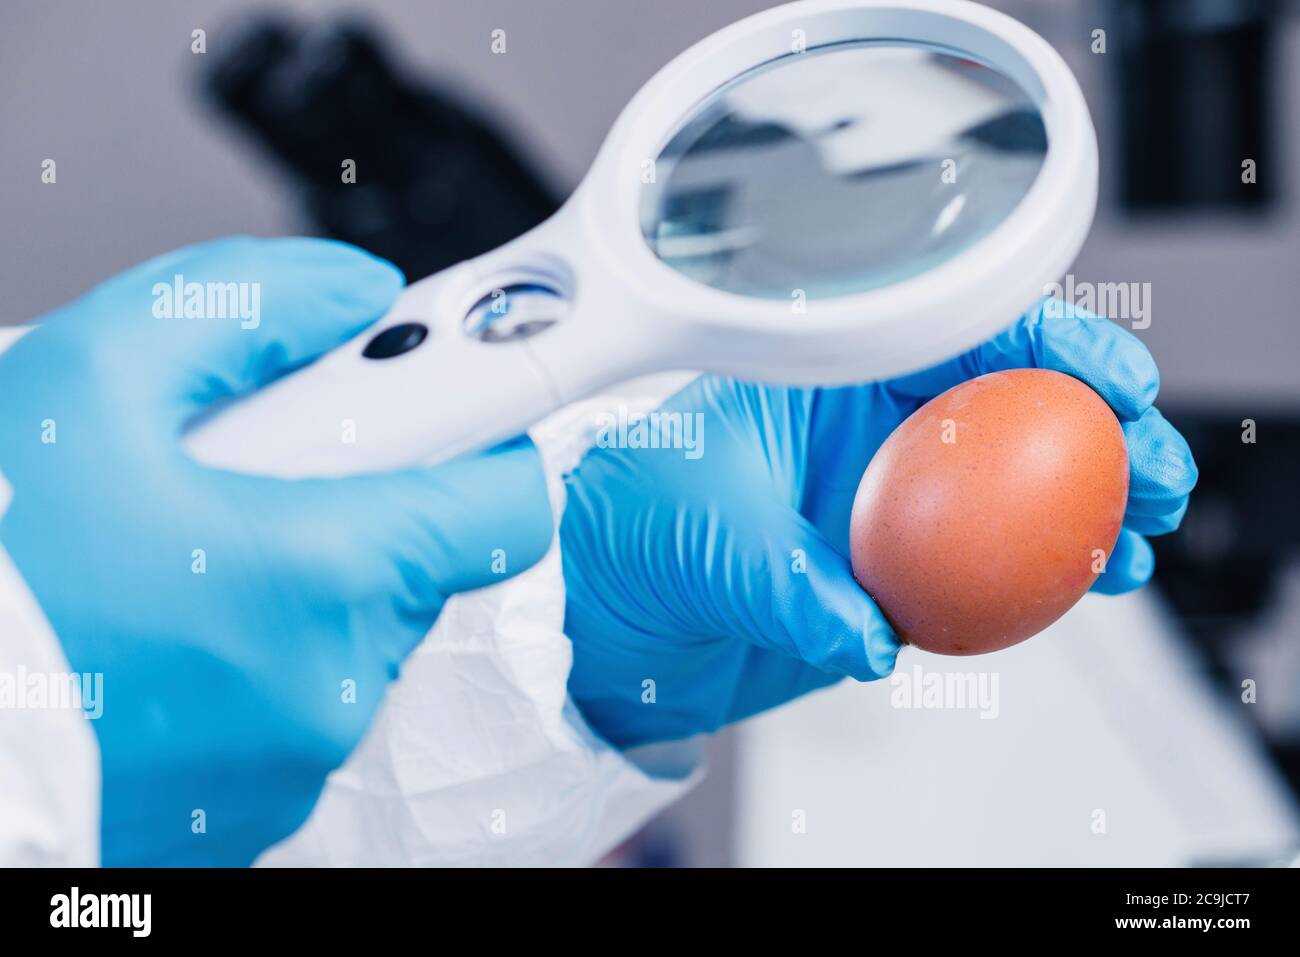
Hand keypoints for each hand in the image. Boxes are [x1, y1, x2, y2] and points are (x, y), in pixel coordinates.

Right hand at [0, 237, 552, 864]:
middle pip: (413, 561)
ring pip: (344, 630)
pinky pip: (287, 700)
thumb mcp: (90, 376)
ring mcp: (289, 766)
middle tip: (248, 468)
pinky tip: (156, 627)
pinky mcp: (246, 812)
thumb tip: (353, 293)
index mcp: (326, 578)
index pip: (507, 508)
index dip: (484, 438)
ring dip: (288, 577)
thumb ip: (245, 305)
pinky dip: (247, 652)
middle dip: (350, 499)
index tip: (457, 400)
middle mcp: (330, 690)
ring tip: (172, 556)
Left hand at [560, 298, 1196, 747]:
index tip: (1116, 377)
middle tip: (1154, 473)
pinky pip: (985, 569)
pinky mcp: (891, 570)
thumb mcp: (707, 532)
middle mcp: (872, 430)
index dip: (1052, 342)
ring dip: (1091, 510)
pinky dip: (1043, 579)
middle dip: (1102, 430)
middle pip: (1013, 409)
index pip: (958, 332)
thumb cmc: (633, 526)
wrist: (605, 604)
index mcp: (834, 373)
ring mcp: (889, 501)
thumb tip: (867, 635)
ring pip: (1015, 490)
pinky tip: (1089, 588)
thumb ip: (791, 583)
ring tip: (1140, 542)